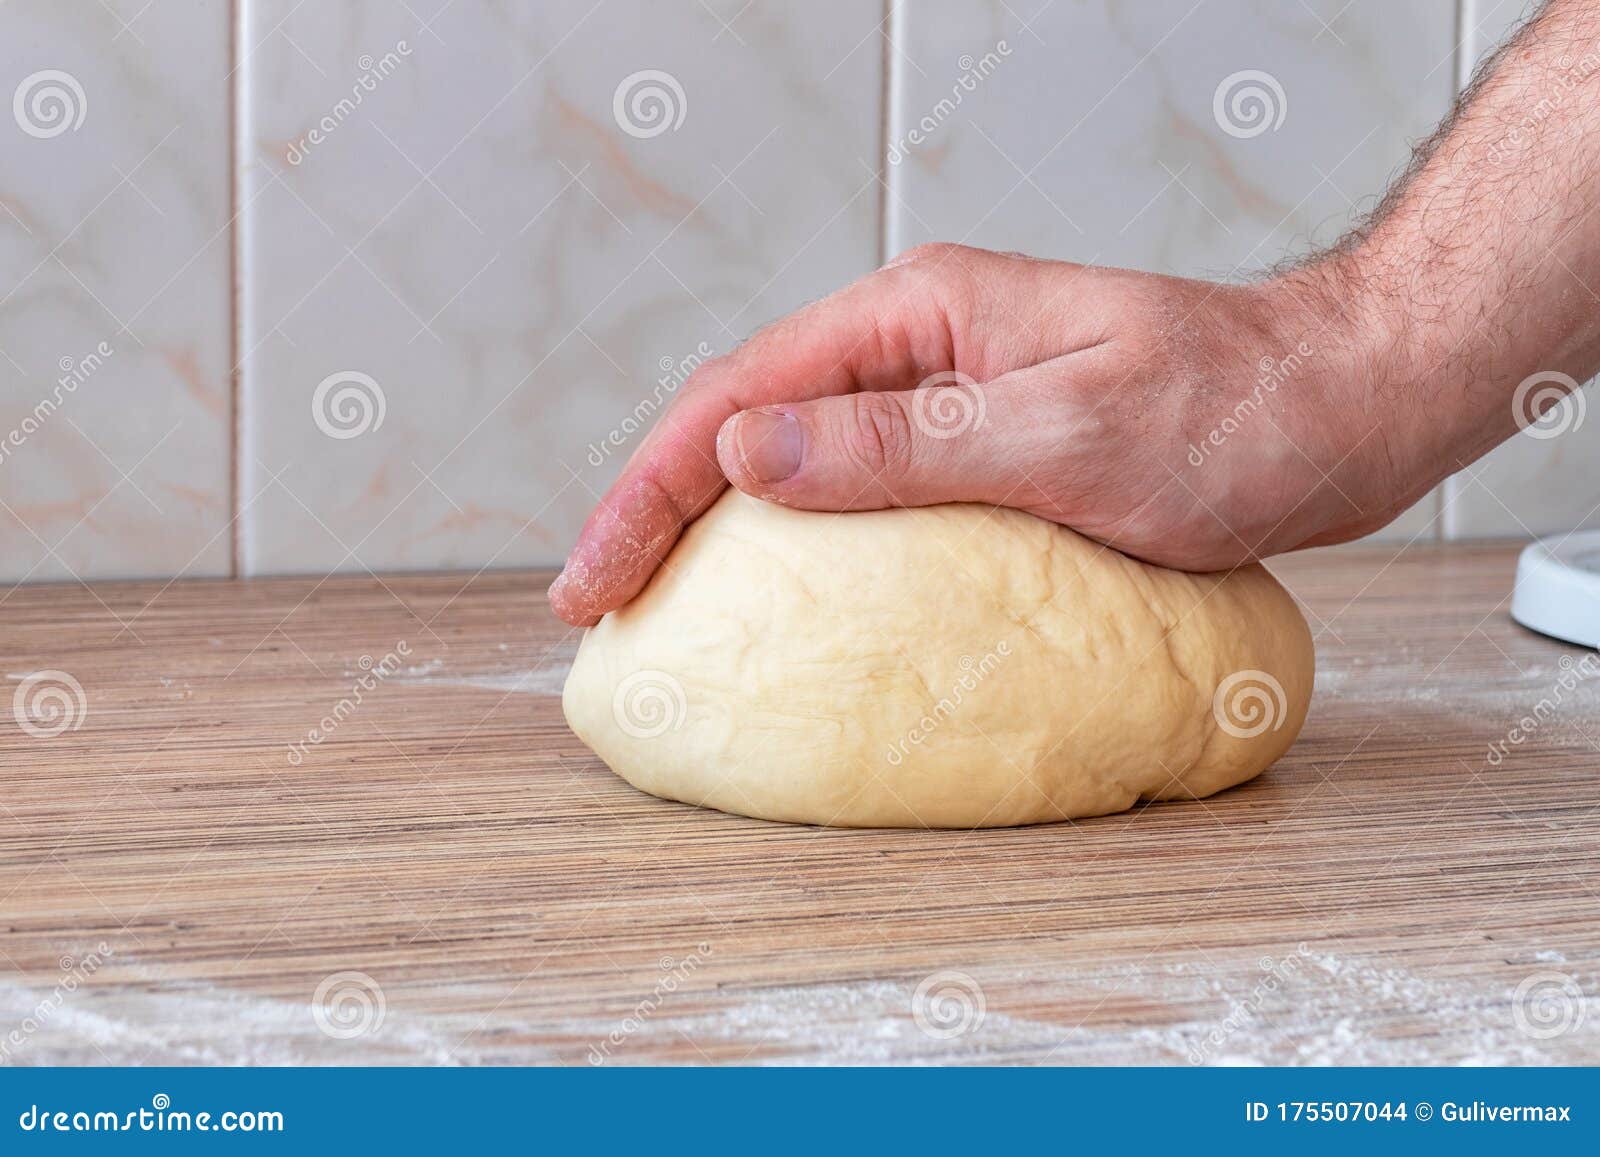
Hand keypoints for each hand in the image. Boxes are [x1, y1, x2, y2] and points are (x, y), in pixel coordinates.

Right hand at [549, 243, 1411, 626]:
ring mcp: (950, 392)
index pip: (741, 394)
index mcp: (922, 314)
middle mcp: (921, 342)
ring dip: (714, 525)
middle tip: (595, 606)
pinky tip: (779, 592)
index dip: (651, 488)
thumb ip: (906, 441)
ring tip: (656, 603)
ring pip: (795, 455)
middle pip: (746, 418)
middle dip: (657, 508)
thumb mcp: (1069, 434)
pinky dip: (800, 542)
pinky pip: (861, 489)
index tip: (595, 580)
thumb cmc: (1234, 415)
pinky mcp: (983, 442)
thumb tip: (744, 447)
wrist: (1343, 405)